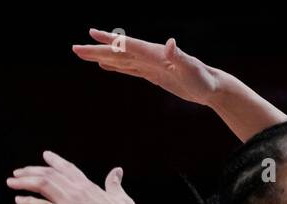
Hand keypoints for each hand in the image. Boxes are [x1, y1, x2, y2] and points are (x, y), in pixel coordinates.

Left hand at [8, 154, 146, 203]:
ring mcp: (71, 203)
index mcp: (89, 186)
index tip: (44, 156)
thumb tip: (117, 171)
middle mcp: (77, 190)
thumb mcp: (121, 197)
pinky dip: (29, 201)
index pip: (68, 169)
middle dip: (31, 171)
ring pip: (42, 185)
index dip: (55, 161)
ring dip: (24, 182)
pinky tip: (19, 199)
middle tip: (17, 172)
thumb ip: (115, 184)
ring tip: (11, 182)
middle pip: (49, 174)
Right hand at [72, 28, 220, 105]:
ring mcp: (151, 65)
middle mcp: (150, 56)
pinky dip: (116, 67)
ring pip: (121, 60)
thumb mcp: (191, 69)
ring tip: (84, 54)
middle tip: (75, 49)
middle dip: (97, 50)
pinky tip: (106, 66)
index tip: (91, 33)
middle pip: (118, 52)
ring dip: (102, 56)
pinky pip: (130, 70)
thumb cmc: (203, 79)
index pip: (127, 45)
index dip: (110, 40)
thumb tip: (170, 43)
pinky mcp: (153, 75)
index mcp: (155, 53)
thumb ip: (179, 55)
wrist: (212, 87)